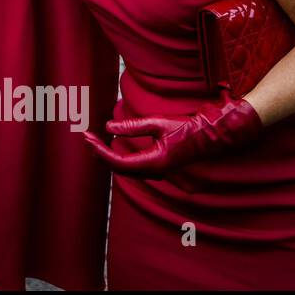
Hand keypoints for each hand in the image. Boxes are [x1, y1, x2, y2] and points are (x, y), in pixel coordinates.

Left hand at [82, 96, 261, 176]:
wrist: (208, 137)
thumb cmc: (186, 128)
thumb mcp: (158, 123)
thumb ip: (132, 126)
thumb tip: (108, 127)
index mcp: (154, 163)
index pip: (118, 162)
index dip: (100, 150)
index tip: (87, 137)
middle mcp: (154, 171)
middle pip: (118, 168)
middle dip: (99, 153)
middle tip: (86, 137)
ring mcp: (156, 171)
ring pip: (124, 169)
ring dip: (107, 156)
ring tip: (93, 141)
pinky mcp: (157, 167)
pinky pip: (132, 167)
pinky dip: (118, 158)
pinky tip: (109, 146)